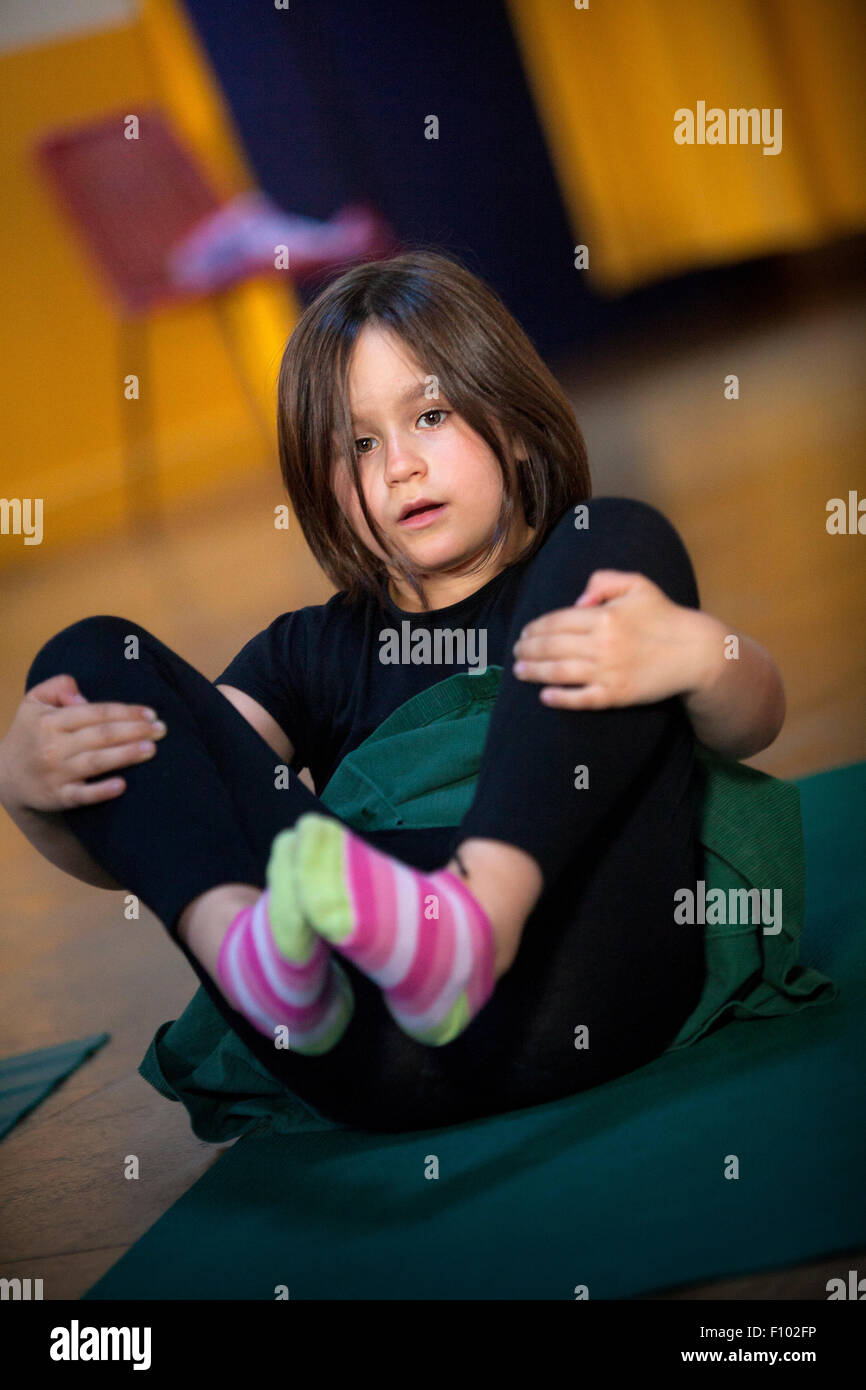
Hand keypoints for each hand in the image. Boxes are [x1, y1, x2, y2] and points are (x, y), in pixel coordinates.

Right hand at [0, 674, 166, 811]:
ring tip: (151, 749)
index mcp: (50, 721)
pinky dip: (101, 791)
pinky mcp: (57, 796)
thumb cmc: (30, 733)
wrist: (5, 775)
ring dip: (125, 755)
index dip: (125, 712)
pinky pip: (81, 795)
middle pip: (100, 735)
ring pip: (95, 762)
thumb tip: (81, 695)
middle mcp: (53, 746)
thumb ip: (57, 686)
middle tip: (162, 730)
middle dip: (134, 731)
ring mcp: (55, 773)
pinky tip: (122, 785)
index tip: (151, 713)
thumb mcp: (34, 702)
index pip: (95, 713)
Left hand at [511, 570, 711, 709]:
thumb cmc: (663, 615)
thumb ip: (603, 582)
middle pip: (552, 647)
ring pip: (560, 673)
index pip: (558, 621)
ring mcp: (608, 672)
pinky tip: (545, 696)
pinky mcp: (616, 695)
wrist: (694, 652)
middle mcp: (603, 645)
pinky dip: (560, 698)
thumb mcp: (637, 585)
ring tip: (519, 670)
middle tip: (515, 651)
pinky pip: (581, 699)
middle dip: (528, 649)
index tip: (525, 631)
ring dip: (534, 672)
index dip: (536, 627)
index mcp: (605, 616)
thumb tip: (577, 601)